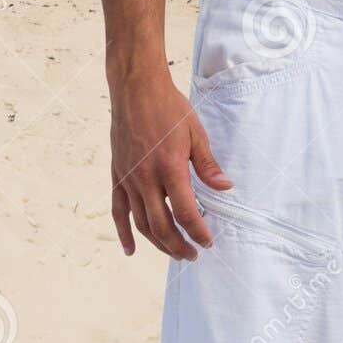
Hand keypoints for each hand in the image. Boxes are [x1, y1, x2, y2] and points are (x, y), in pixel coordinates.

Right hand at [110, 73, 232, 259]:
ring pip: (141, 223)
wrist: (136, 88)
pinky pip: (118, 210)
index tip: (207, 241)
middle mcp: (146, 177)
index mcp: (169, 167)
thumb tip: (225, 188)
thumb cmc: (168, 107)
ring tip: (173, 252)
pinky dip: (123, 232)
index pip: (185, 212)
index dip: (197, 232)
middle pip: (162, 225)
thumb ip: (208, 165)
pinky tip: (131, 249)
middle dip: (179, 245)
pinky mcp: (117, 174)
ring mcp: (129, 178)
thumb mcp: (195, 133)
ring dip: (158, 243)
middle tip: (192, 254)